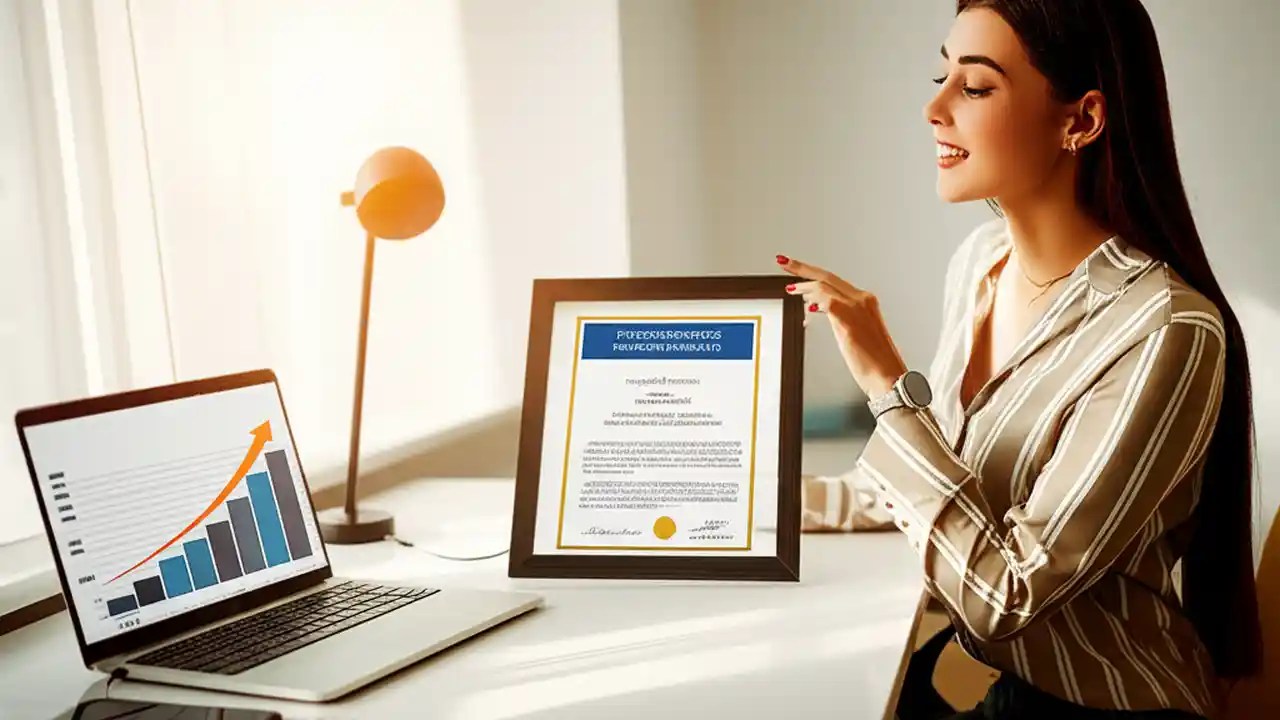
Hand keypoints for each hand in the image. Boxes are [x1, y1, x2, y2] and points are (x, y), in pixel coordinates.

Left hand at [776, 254, 908, 397]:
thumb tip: (817, 307)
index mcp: (865, 302)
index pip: (835, 281)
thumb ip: (838, 317)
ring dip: (803, 285)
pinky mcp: (848, 319)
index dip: (814, 275)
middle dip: (802, 268)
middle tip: (783, 263)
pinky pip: (826, 300)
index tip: (798, 273)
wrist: (888, 377)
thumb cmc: (874, 363)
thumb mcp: (854, 334)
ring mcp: (856, 307)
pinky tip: (806, 305)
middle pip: (827, 276)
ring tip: (790, 288)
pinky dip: (813, 298)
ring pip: (824, 285)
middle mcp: (862, 300)